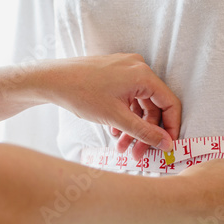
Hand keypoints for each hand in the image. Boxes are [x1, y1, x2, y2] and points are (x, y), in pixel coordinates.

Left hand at [39, 54, 180, 158]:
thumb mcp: (116, 118)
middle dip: (145, 133)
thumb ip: (144, 132)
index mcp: (143, 75)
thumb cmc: (81, 93)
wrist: (52, 80)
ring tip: (120, 147)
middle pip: (153, 107)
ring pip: (139, 105)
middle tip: (138, 154)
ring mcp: (126, 70)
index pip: (170, 103)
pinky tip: (113, 132)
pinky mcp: (115, 75)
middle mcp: (138, 68)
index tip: (166, 147)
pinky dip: (123, 117)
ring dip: (132, 128)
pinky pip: (128, 99)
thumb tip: (166, 144)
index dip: (171, 128)